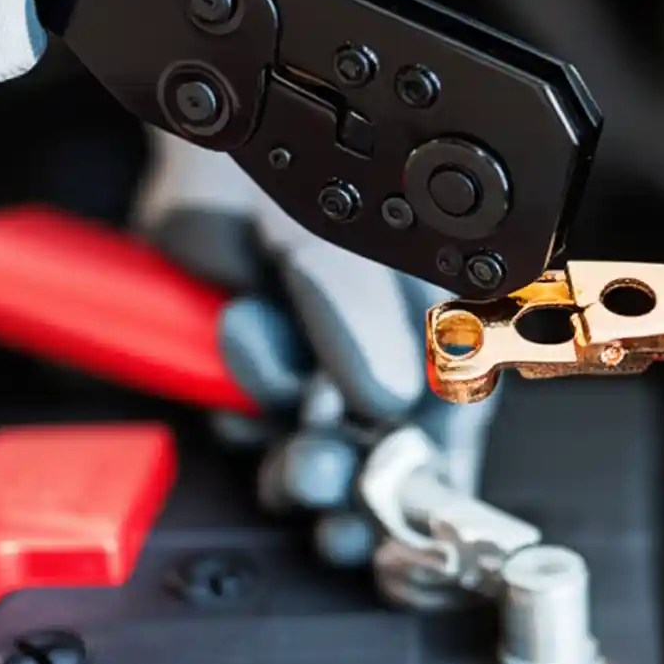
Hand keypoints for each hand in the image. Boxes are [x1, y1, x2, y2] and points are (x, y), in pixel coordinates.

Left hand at [135, 128, 499, 563]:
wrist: (210, 134)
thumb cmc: (297, 163)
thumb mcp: (335, 232)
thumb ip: (357, 312)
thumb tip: (385, 397)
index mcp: (436, 323)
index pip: (452, 423)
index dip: (430, 484)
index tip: (404, 529)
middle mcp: (380, 349)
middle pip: (379, 452)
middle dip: (353, 482)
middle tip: (329, 499)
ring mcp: (316, 361)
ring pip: (313, 446)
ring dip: (294, 456)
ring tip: (285, 441)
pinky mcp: (255, 367)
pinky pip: (252, 421)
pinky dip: (242, 414)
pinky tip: (240, 378)